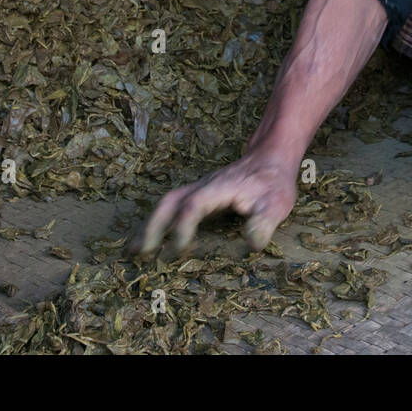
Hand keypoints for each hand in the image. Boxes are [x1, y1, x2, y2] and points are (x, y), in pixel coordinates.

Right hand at [131, 149, 298, 256]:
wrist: (270, 158)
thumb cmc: (273, 183)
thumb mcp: (277, 204)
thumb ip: (264, 223)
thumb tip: (250, 244)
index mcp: (219, 189)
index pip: (194, 205)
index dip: (184, 226)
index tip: (179, 250)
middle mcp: (203, 187)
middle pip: (169, 201)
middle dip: (152, 226)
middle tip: (139, 252)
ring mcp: (199, 189)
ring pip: (166, 202)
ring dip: (150, 225)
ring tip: (135, 249)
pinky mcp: (199, 194)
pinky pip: (173, 206)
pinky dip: (159, 221)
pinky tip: (153, 238)